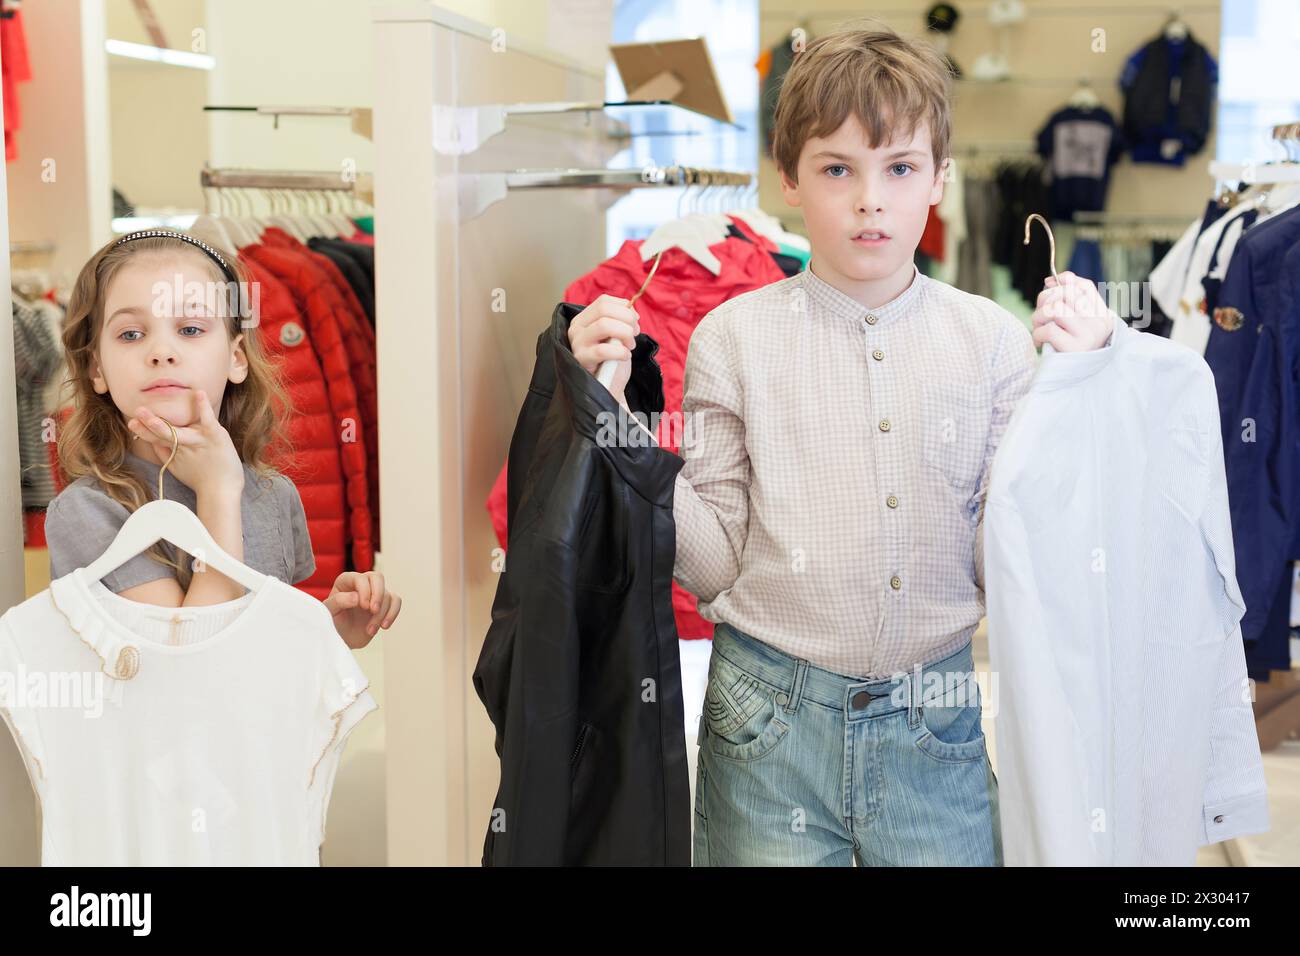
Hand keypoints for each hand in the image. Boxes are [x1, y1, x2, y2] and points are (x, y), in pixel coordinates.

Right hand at [127, 388, 243, 498]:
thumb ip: (164, 453)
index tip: (130, 423)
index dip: (143, 432)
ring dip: (162, 424)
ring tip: (149, 414)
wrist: (223, 492)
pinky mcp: (215, 436)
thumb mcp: (178, 468)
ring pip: (177, 432)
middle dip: (147, 426)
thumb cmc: (202, 479)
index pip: (155, 439)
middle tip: (135, 414)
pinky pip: (208, 419)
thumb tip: (152, 440)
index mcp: (176, 450)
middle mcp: (186, 445)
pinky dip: (203, 407)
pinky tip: (199, 393)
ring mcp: (200, 440)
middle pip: (163, 435)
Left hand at [323, 571, 401, 648]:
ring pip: (387, 594)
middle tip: (373, 611)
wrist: (342, 639)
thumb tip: (356, 597)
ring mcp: (374, 594)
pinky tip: (384, 626)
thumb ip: (338, 601)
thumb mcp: (329, 612)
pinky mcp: (384, 604)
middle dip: (378, 595)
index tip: (363, 606)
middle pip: (377, 577)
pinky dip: (392, 614)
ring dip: (381, 614)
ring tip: (370, 630)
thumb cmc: (333, 624)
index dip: (365, 590)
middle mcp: (361, 584)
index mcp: (346, 582)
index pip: (360, 578)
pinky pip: (396, 602)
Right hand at [568, 294, 639, 401]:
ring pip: (604, 325)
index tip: (635, 321)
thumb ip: (621, 320)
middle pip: (605, 310)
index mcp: (584, 319)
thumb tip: (632, 311)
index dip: (624, 308)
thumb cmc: (610, 361)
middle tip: (635, 334)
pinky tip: (625, 356)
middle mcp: (576, 328)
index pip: (604, 301)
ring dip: (625, 333)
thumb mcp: (615, 336)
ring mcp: (577, 344)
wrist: (605, 387)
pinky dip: (621, 351)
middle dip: (627, 320)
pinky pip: (604, 350)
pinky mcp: (581, 360)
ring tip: (630, 345)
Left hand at [1031, 272, 1116, 351]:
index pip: (1083, 286)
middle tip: (1041, 314)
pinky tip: (1039, 341)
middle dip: (1044, 299)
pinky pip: (1048, 330)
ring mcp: (1088, 334)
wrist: (1082, 381)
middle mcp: (1098, 322)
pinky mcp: (1074, 348)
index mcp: (1101, 314)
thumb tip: (1051, 279)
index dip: (1063, 281)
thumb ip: (1069, 301)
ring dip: (1038, 317)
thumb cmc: (1074, 348)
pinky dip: (1037, 334)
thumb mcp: (1077, 324)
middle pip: (1065, 293)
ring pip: (1054, 309)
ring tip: (1038, 327)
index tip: (1049, 285)